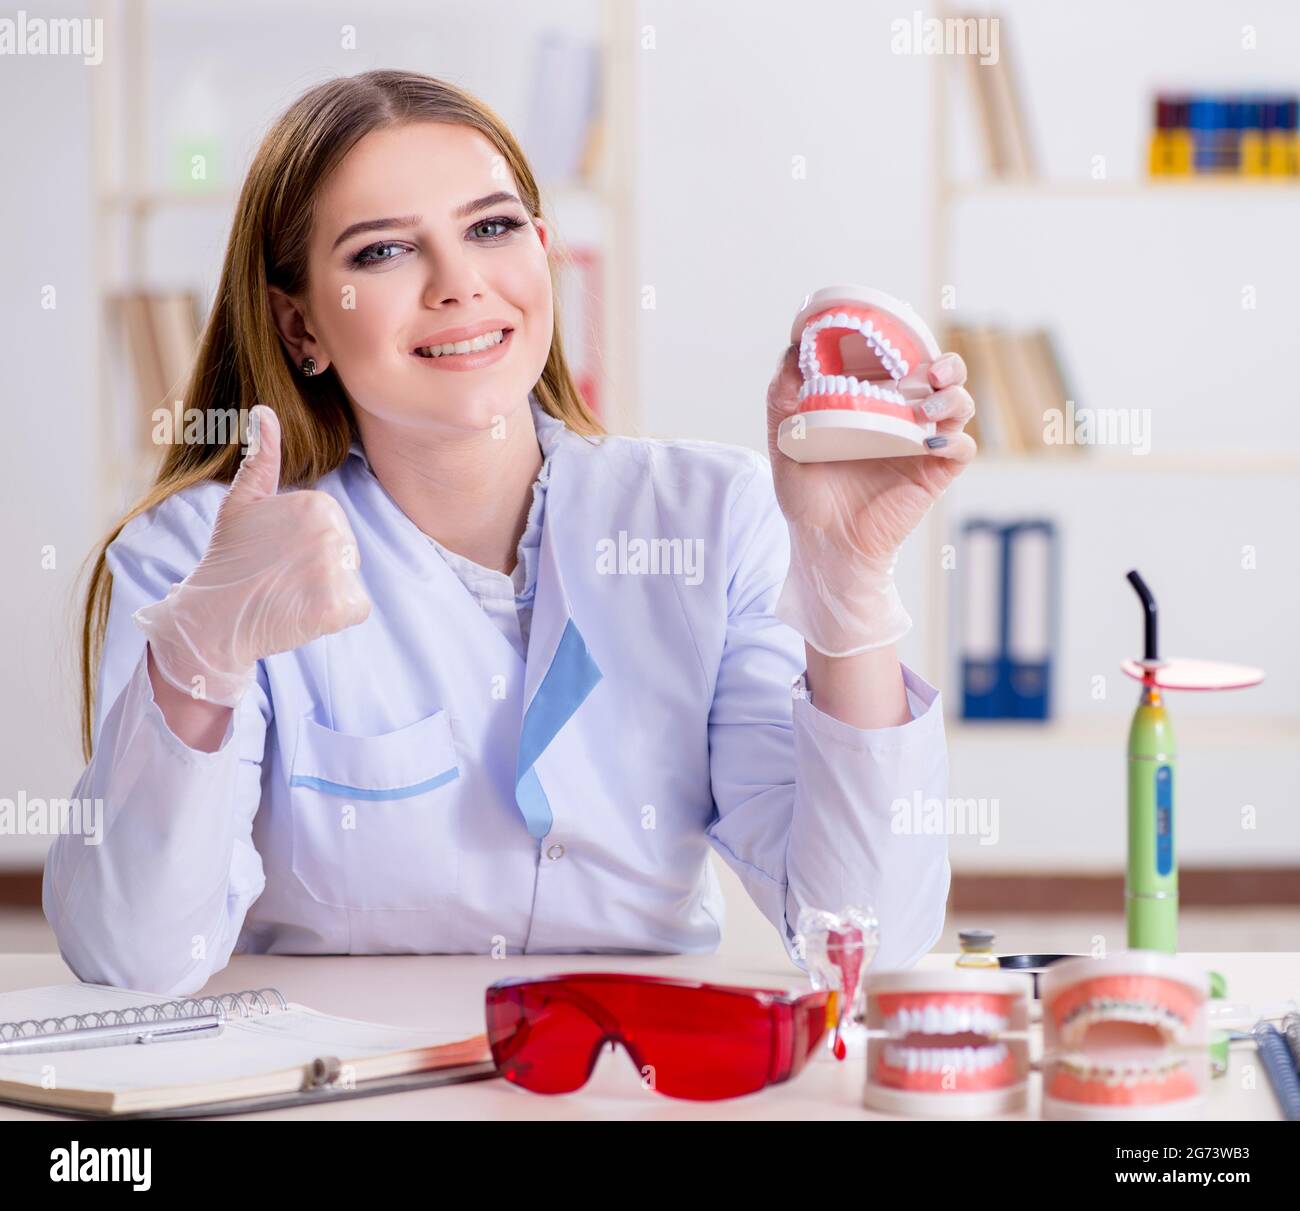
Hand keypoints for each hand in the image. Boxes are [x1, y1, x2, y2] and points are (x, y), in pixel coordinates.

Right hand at [133, 405, 371, 704]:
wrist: (214, 616)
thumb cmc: (229, 556)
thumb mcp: (242, 501)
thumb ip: (262, 456)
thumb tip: (264, 410)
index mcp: (318, 503)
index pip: (334, 526)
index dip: (307, 545)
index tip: (277, 554)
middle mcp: (334, 533)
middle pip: (346, 552)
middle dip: (319, 567)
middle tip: (281, 576)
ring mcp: (339, 571)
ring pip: (351, 579)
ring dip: (327, 590)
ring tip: (288, 593)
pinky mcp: (342, 607)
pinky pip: (355, 608)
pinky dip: (334, 615)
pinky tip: (302, 613)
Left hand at [766, 345, 976, 560]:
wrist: (821, 543)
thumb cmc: (806, 492)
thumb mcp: (784, 438)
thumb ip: (783, 395)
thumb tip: (792, 349)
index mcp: (875, 400)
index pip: (903, 358)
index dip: (907, 341)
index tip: (892, 333)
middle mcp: (905, 417)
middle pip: (945, 375)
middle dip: (946, 363)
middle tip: (928, 370)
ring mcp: (922, 444)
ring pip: (960, 405)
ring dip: (951, 398)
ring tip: (923, 409)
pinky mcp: (934, 474)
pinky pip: (962, 448)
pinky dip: (955, 440)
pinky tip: (930, 442)